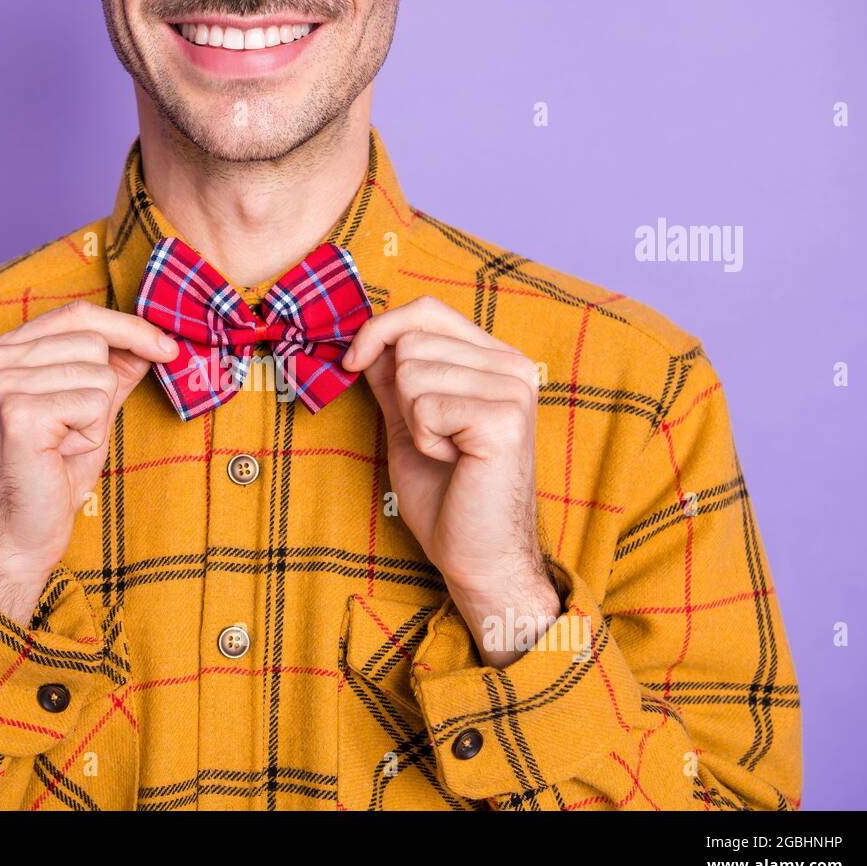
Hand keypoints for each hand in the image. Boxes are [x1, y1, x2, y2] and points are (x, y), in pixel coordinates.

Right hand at [0, 301, 177, 625]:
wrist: (15, 538)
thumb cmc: (47, 477)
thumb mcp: (84, 412)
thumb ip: (109, 371)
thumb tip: (150, 341)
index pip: (76, 313)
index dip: (129, 326)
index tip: (167, 346)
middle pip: (93, 340)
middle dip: (103, 389)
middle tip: (72, 432)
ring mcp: (1, 384)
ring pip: (98, 372)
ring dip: (95, 417)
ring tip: (63, 445)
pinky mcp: (18, 413)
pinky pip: (94, 403)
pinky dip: (90, 435)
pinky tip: (61, 455)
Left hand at [342, 296, 560, 664]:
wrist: (477, 555)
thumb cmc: (445, 495)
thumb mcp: (408, 422)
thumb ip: (393, 377)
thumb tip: (366, 338)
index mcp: (495, 360)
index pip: (427, 310)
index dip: (380, 330)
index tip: (352, 362)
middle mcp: (513, 366)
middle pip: (413, 339)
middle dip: (399, 393)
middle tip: (431, 437)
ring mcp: (514, 389)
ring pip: (413, 371)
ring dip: (413, 421)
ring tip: (446, 451)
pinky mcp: (505, 419)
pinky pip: (425, 405)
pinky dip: (424, 439)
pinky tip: (455, 461)